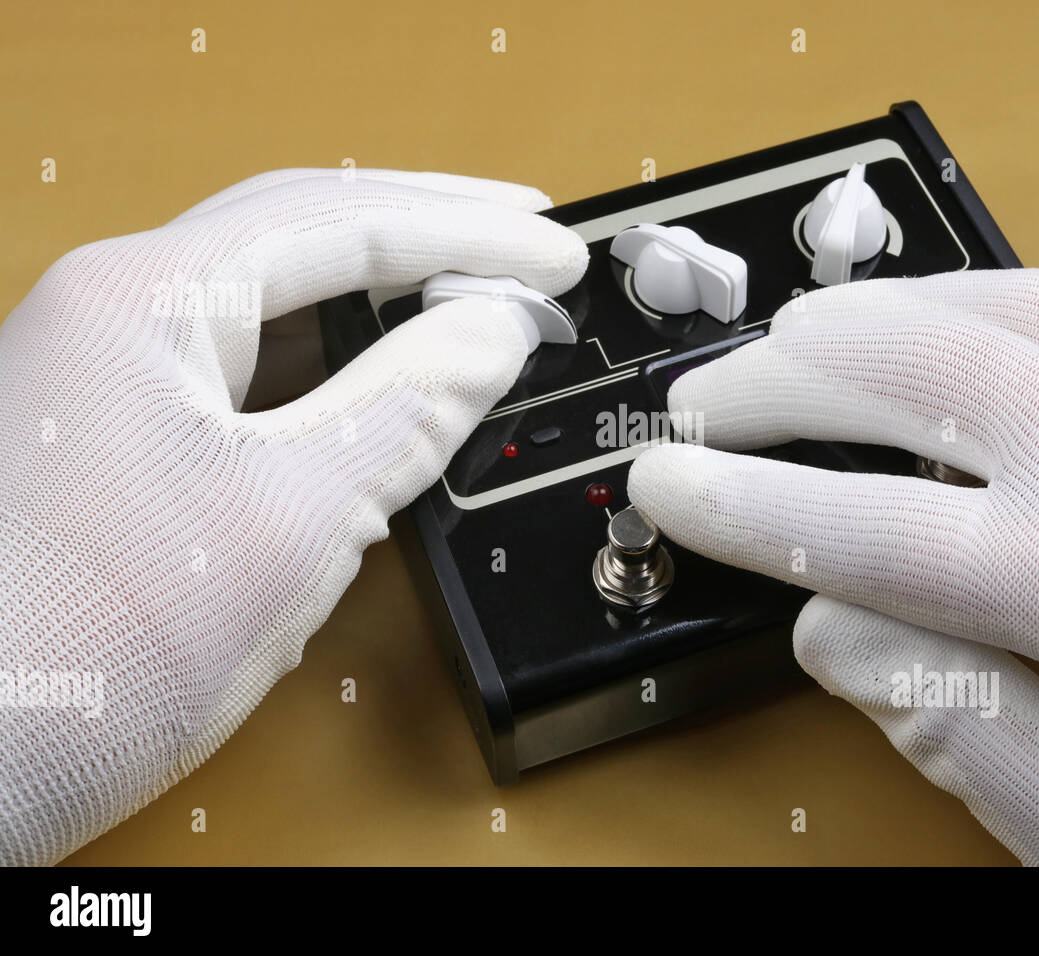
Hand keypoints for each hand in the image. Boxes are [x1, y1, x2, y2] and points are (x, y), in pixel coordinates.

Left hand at [0, 168, 586, 864]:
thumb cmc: (81, 652)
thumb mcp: (292, 516)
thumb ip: (406, 408)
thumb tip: (490, 334)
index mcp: (144, 302)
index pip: (339, 223)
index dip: (467, 233)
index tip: (552, 249)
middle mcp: (115, 319)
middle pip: (301, 240)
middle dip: (425, 240)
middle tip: (525, 246)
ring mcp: (110, 382)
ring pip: (275, 310)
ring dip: (381, 308)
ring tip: (475, 307)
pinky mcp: (119, 443)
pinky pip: (250, 377)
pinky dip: (335, 375)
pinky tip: (387, 389)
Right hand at [629, 269, 1038, 864]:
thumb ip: (943, 721)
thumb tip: (828, 624)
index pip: (858, 524)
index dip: (738, 504)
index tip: (665, 482)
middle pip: (913, 371)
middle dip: (780, 379)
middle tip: (704, 400)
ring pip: (1001, 304)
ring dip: (877, 317)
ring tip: (794, 340)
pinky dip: (987, 301)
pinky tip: (943, 323)